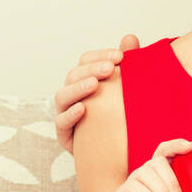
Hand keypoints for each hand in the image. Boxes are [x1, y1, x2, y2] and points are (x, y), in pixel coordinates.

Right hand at [55, 34, 140, 152]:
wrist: (121, 154)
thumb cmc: (123, 117)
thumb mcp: (128, 91)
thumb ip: (127, 66)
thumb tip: (130, 37)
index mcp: (86, 81)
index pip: (86, 62)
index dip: (100, 56)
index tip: (121, 56)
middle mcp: (73, 96)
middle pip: (74, 75)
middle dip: (91, 70)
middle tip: (110, 68)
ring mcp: (66, 114)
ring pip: (63, 96)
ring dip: (78, 88)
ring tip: (95, 84)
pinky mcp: (66, 136)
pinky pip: (61, 124)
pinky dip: (70, 115)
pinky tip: (83, 108)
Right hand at [104, 138, 191, 191]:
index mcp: (159, 172)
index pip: (164, 150)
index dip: (176, 145)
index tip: (191, 147)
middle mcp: (145, 171)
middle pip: (159, 162)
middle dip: (172, 184)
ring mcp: (132, 179)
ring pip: (150, 176)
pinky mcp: (122, 191)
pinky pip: (141, 191)